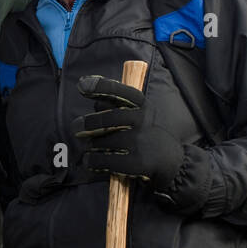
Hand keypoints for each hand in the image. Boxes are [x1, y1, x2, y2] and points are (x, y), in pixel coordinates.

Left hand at [75, 75, 212, 214]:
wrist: (170, 161)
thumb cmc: (145, 133)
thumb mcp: (138, 113)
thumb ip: (116, 104)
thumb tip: (91, 95)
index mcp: (142, 105)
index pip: (121, 92)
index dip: (101, 87)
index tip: (82, 85)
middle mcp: (142, 120)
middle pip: (108, 119)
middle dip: (88, 123)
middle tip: (76, 128)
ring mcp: (139, 142)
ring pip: (102, 141)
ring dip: (90, 145)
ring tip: (89, 147)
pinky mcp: (135, 162)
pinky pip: (103, 160)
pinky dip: (91, 161)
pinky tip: (89, 161)